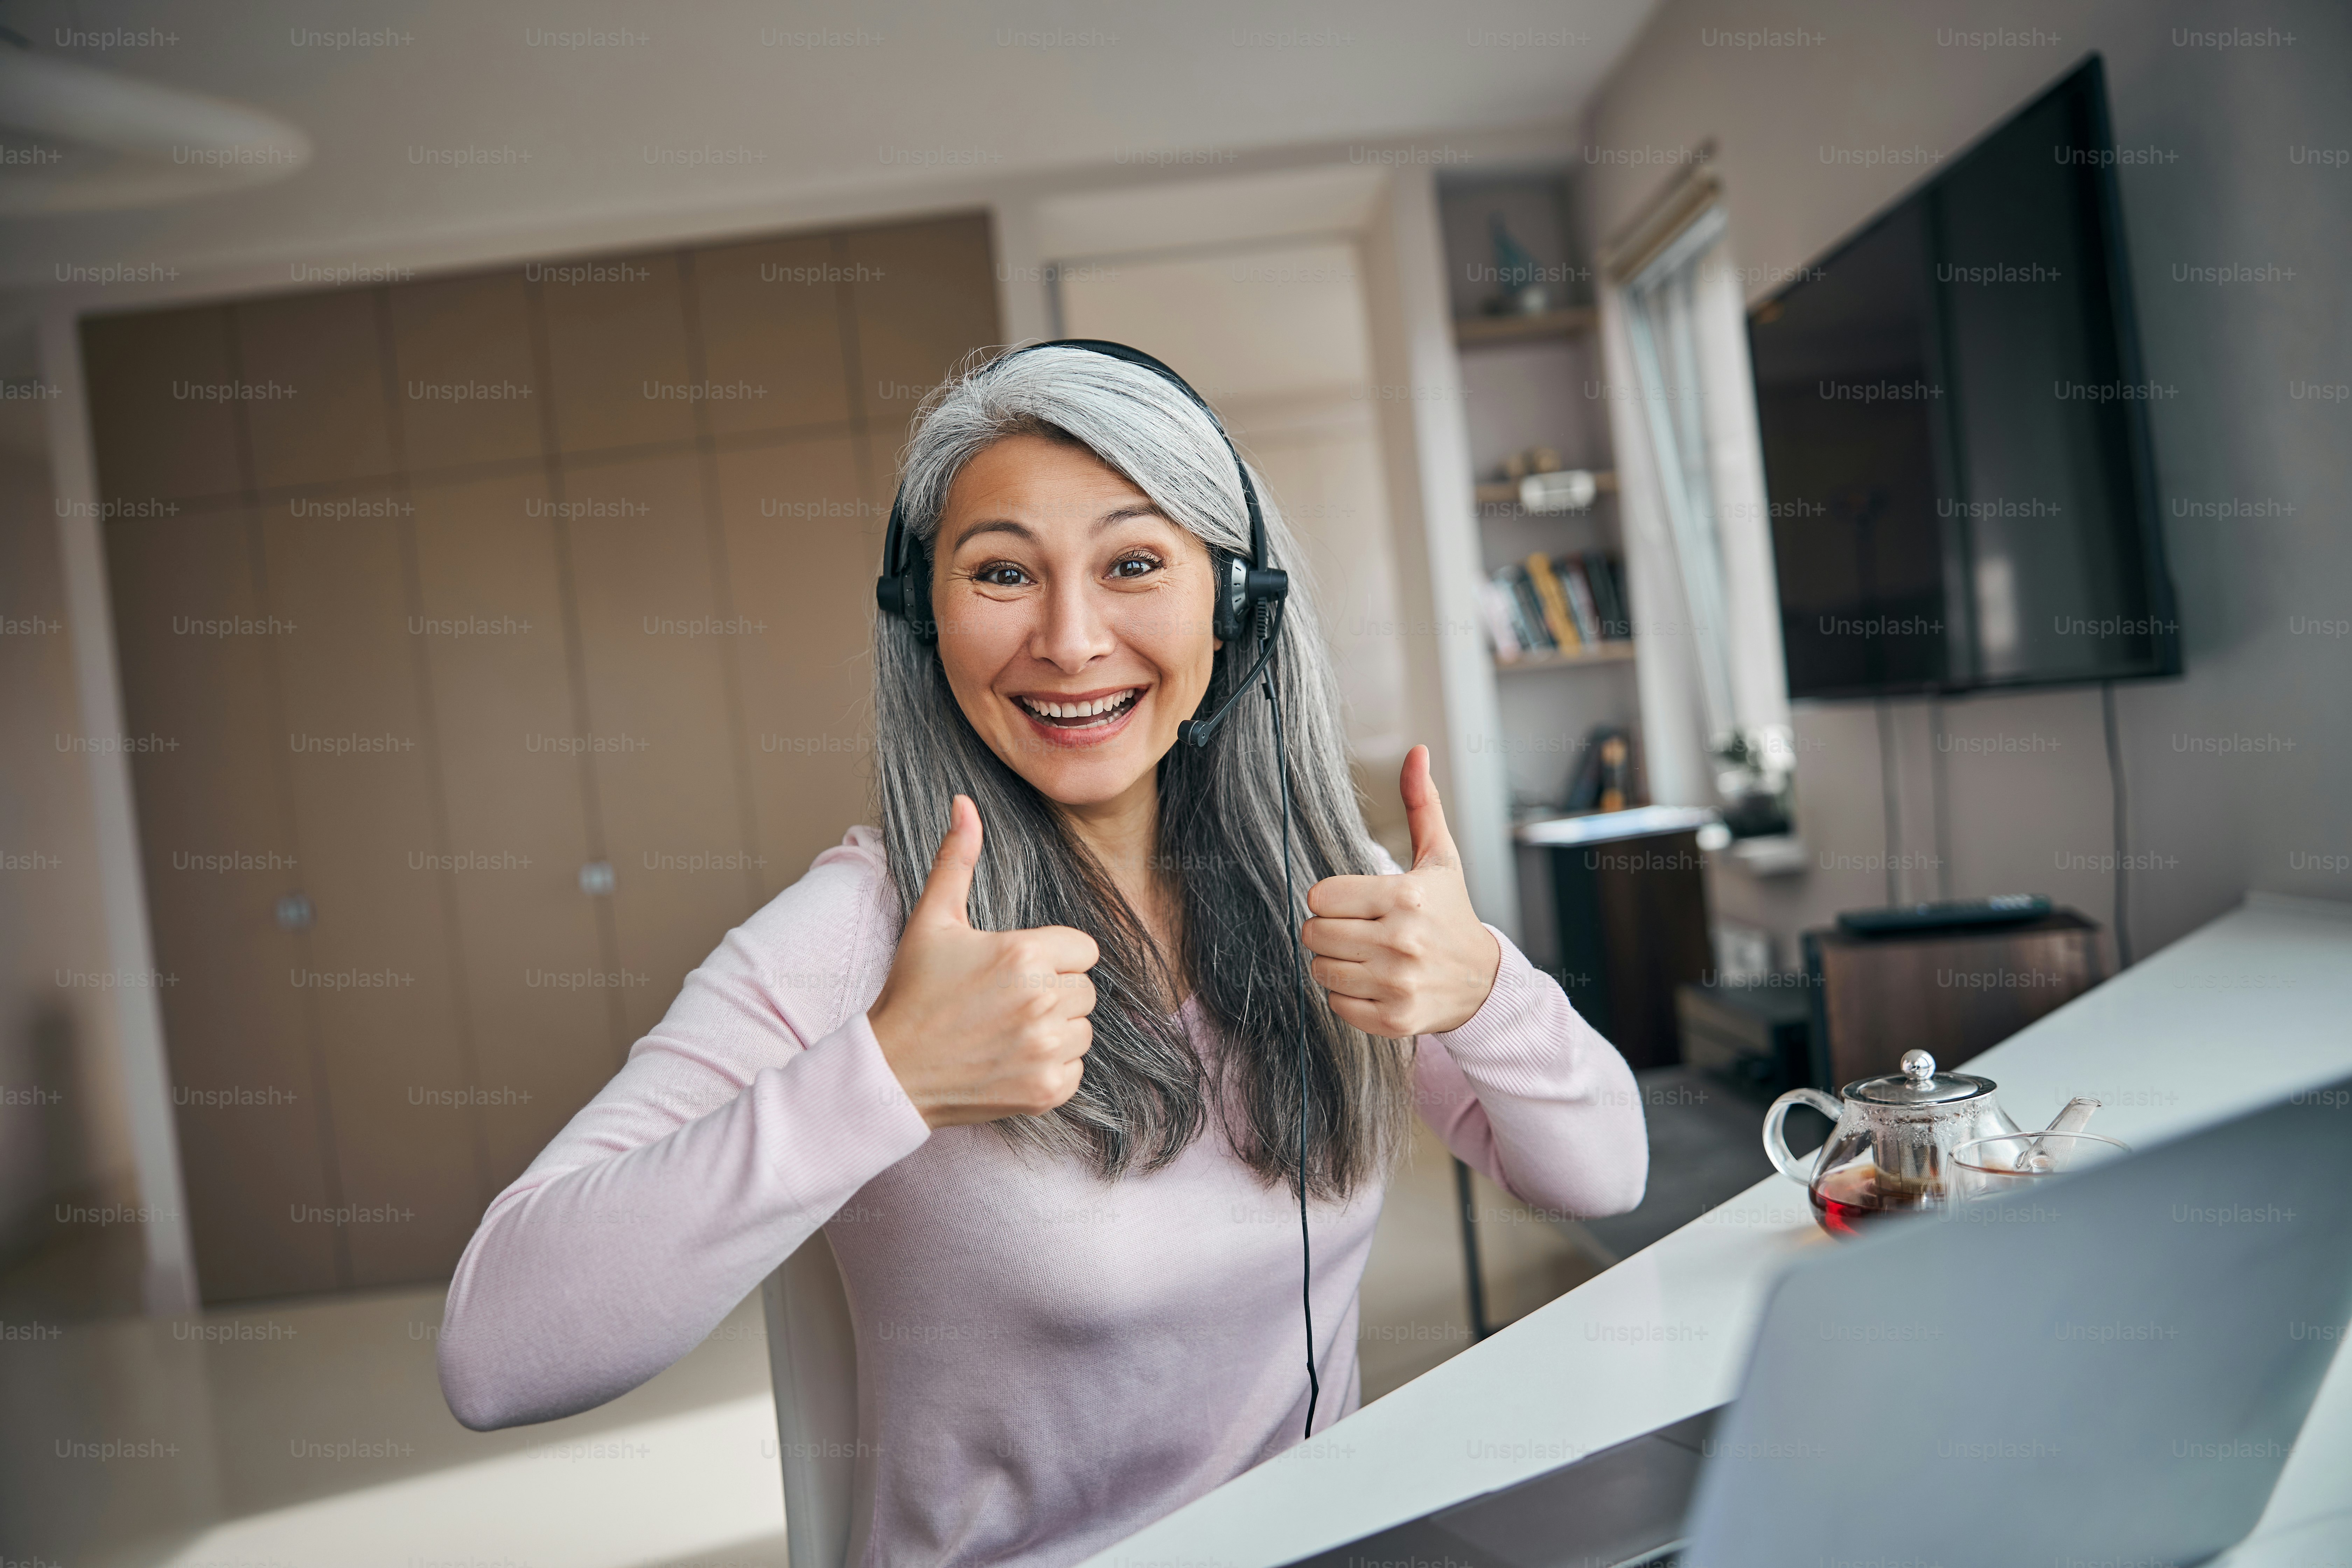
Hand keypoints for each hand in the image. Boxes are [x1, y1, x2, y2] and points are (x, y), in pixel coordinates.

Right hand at [867, 795, 1100, 1128]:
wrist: (892, 1071)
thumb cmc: (913, 992)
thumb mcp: (932, 920)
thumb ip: (957, 859)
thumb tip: (965, 803)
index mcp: (1024, 955)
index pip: (1082, 949)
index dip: (1053, 956)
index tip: (1017, 967)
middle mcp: (1042, 1002)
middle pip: (1086, 988)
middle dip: (1055, 990)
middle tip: (1007, 1000)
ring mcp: (1046, 1050)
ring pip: (1084, 1028)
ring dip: (1057, 1029)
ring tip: (1008, 1028)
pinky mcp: (1047, 1090)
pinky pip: (1077, 1067)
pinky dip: (1053, 1066)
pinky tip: (1012, 1058)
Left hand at [1302, 745, 1501, 1037]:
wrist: (1482, 981)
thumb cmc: (1451, 913)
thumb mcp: (1440, 857)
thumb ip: (1421, 804)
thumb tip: (1416, 751)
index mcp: (1406, 896)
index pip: (1320, 896)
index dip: (1329, 899)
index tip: (1351, 903)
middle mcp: (1401, 941)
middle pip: (1314, 933)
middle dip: (1329, 930)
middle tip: (1357, 930)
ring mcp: (1398, 983)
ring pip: (1320, 969)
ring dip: (1335, 962)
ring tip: (1365, 956)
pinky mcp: (1394, 1019)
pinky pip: (1335, 1004)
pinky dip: (1346, 995)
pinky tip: (1373, 983)